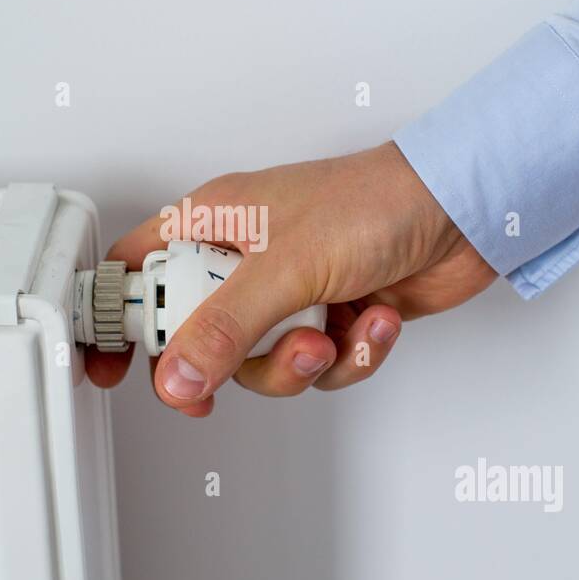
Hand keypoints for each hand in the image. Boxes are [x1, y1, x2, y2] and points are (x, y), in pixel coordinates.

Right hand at [85, 141, 497, 415]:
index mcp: (215, 223)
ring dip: (299, 366)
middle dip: (231, 360)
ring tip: (326, 340)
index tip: (112, 366)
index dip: (118, 317)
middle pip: (198, 334)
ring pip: (261, 363)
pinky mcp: (334, 316)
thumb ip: (225, 327)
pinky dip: (350, 356)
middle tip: (237, 367)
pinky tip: (374, 323)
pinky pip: (319, 367)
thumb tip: (176, 378)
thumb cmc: (376, 202)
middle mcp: (247, 258)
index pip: (139, 270)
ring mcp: (291, 290)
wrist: (466, 212)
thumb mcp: (286, 266)